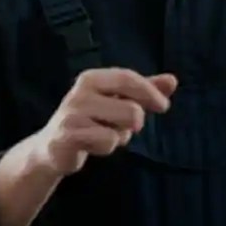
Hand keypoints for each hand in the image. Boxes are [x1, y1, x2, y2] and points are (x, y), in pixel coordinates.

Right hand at [31, 68, 176, 175]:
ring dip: (120, 136)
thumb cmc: (91, 120)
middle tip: (123, 126)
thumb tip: (172, 80)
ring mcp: (72, 116)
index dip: (150, 92)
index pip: (128, 79)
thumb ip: (144, 90)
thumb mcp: (117, 101)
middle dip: (136, 122)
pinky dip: (107, 148)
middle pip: (132, 109)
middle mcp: (80, 93)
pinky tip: (93, 146)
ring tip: (104, 134)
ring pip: (121, 129)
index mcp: (92, 78)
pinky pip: (107, 143)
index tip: (164, 106)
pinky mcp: (68, 137)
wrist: (52, 146)